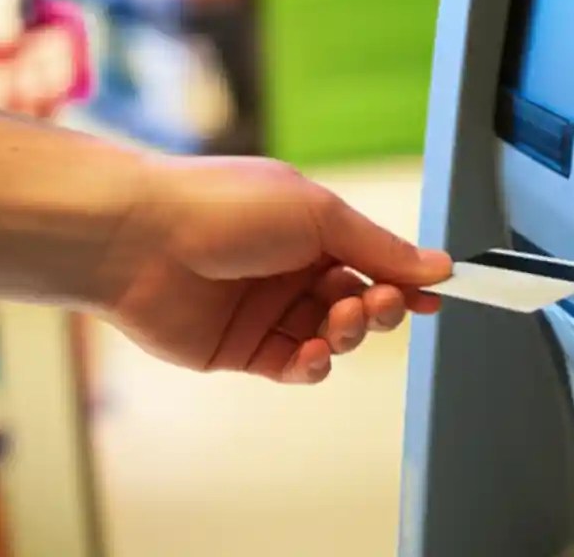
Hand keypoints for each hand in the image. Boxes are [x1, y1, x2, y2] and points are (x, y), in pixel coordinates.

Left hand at [98, 156, 451, 383]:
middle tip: (381, 303)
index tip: (436, 296)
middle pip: (358, 301)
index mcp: (311, 228)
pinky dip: (313, 365)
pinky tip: (314, 354)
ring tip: (340, 321)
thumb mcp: (320, 214)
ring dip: (347, 334)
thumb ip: (380, 246)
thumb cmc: (222, 206)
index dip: (406, 279)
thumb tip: (435, 265)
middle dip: (378, 306)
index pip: (374, 259)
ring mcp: (266, 311)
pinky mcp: (241, 350)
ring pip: (331, 337)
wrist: (137, 239)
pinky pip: (294, 367)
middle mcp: (291, 270)